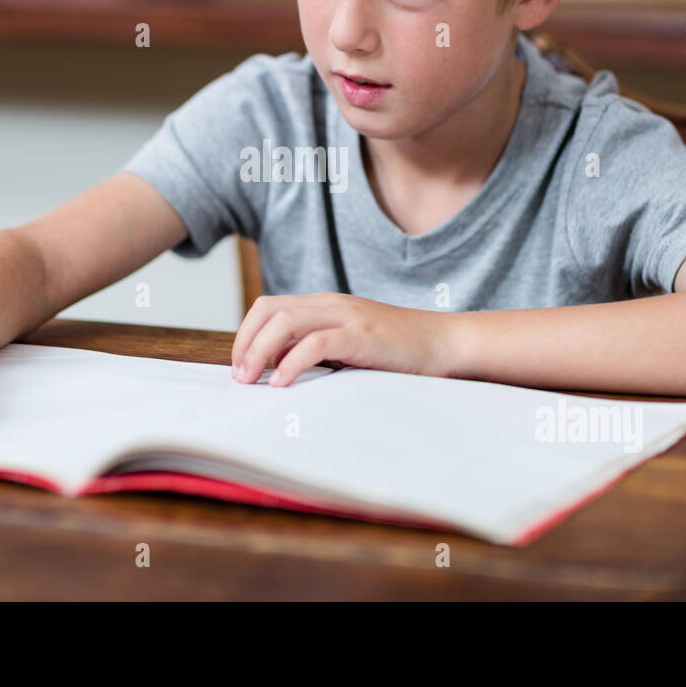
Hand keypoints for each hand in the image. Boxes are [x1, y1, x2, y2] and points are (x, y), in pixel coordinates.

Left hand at [230, 293, 451, 386]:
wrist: (445, 343)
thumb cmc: (398, 350)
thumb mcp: (350, 344)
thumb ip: (318, 347)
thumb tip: (278, 367)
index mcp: (326, 305)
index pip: (269, 306)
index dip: (246, 334)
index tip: (240, 365)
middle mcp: (332, 304)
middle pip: (270, 310)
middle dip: (245, 343)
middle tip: (240, 377)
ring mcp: (348, 317)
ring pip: (286, 321)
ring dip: (259, 351)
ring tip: (253, 380)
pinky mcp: (363, 336)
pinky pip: (316, 343)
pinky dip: (292, 362)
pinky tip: (283, 382)